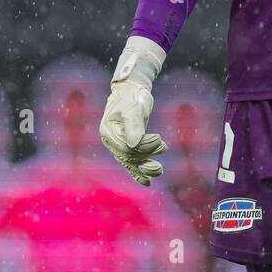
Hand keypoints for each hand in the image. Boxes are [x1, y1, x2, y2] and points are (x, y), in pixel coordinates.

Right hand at [99, 36, 168, 185]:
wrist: (131, 90)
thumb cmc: (132, 96)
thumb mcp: (134, 108)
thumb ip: (134, 126)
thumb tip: (135, 144)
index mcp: (107, 131)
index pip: (125, 147)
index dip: (143, 147)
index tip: (159, 139)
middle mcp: (110, 140)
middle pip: (128, 156)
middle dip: (146, 157)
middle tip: (163, 149)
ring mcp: (118, 143)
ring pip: (130, 161)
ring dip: (145, 167)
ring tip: (159, 170)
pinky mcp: (126, 144)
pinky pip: (131, 162)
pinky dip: (138, 171)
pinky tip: (147, 181)